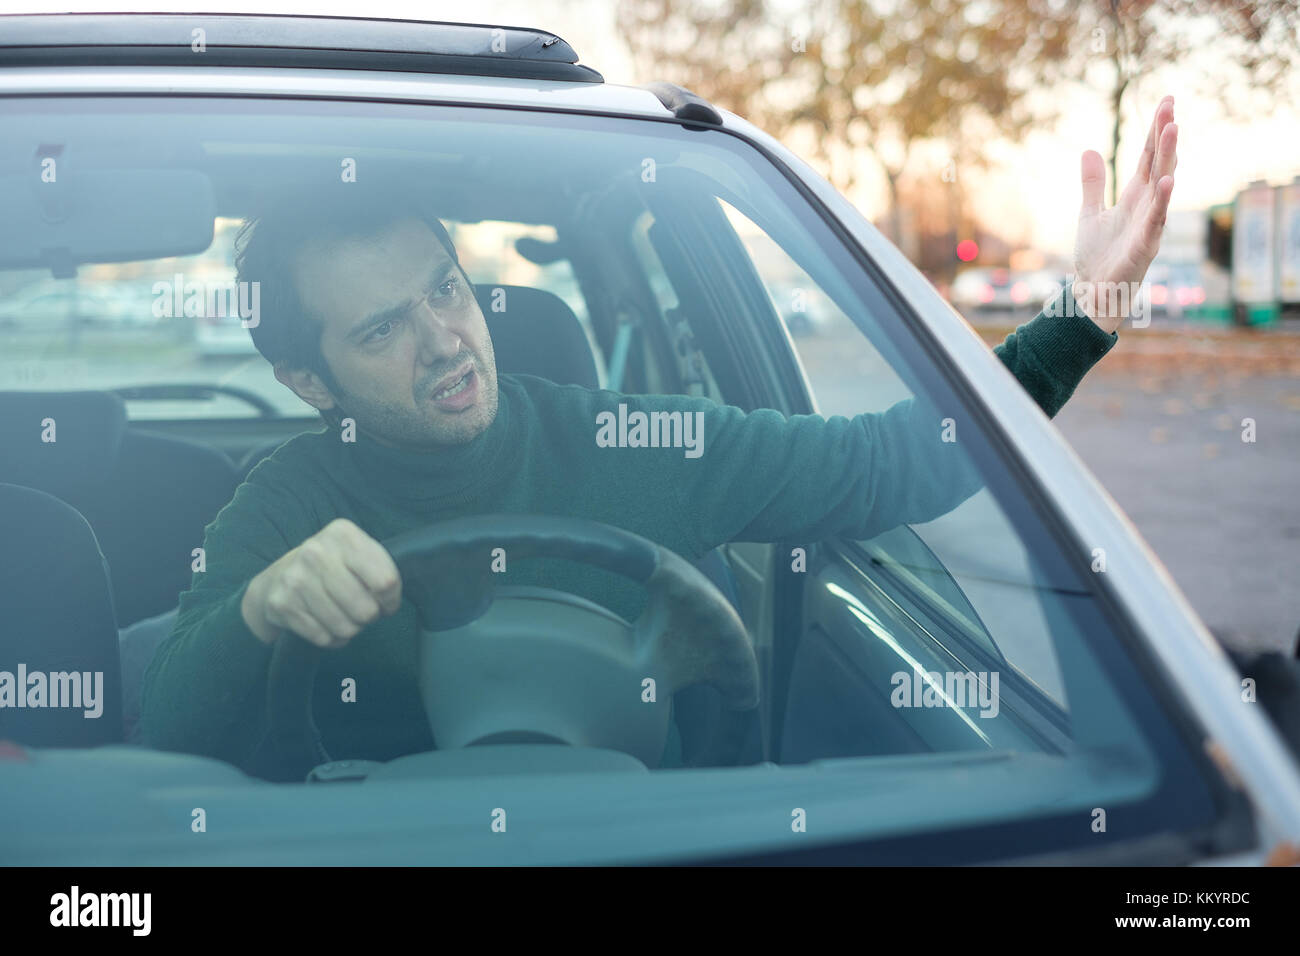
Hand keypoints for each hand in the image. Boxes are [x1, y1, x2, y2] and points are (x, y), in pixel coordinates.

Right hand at [241, 518, 402, 646]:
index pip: (385, 581)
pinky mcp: (282, 604)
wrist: (279, 576)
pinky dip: (331, 638)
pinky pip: (324, 638)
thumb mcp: (359, 554)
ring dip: (350, 628)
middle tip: (363, 609)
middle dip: (370, 616)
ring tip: (344, 615)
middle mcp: (316, 553)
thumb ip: (380, 571)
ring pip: (345, 628)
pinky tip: (326, 623)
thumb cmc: (333, 566)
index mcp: (343, 534)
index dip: (391, 599)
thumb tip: (387, 604)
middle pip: (366, 610)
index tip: (385, 601)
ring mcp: (296, 579)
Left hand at [1071, 95, 1177, 333]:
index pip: (1148, 157)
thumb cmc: (1097, 256)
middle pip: (1159, 163)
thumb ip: (1093, 183)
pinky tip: (1166, 180)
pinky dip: (1161, 201)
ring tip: (1172, 129)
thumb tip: (1088, 149)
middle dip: (1164, 135)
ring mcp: (1150, 224)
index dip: (1155, 130)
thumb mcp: (1090, 212)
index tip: (1165, 102)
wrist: (1094, 292)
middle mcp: (1147, 205)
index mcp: (1135, 196)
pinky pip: (1156, 219)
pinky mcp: (1146, 245)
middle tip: (1170, 105)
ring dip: (1167, 158)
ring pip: (1162, 185)